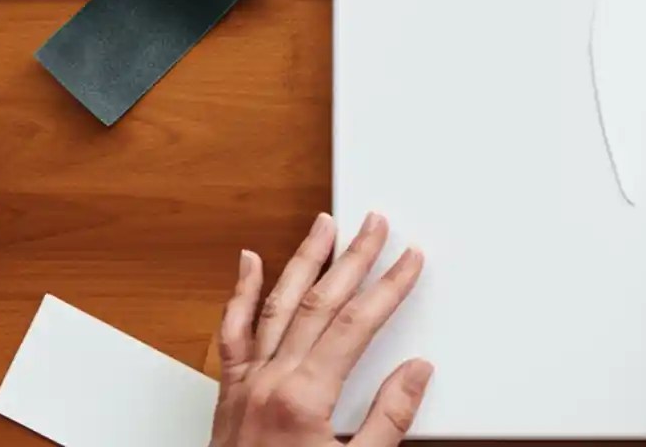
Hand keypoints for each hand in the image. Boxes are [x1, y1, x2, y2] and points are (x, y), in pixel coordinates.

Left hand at [209, 212, 430, 446]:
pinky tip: (249, 264)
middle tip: (375, 225)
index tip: (410, 260)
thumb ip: (388, 420)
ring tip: (324, 226)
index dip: (388, 287)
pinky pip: (232, 333)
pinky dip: (241, 295)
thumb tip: (415, 372)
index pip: (355, 325)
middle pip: (318, 303)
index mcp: (303, 399)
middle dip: (352, 259)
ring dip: (304, 261)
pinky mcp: (230, 393)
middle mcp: (269, 382)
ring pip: (276, 305)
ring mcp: (245, 384)